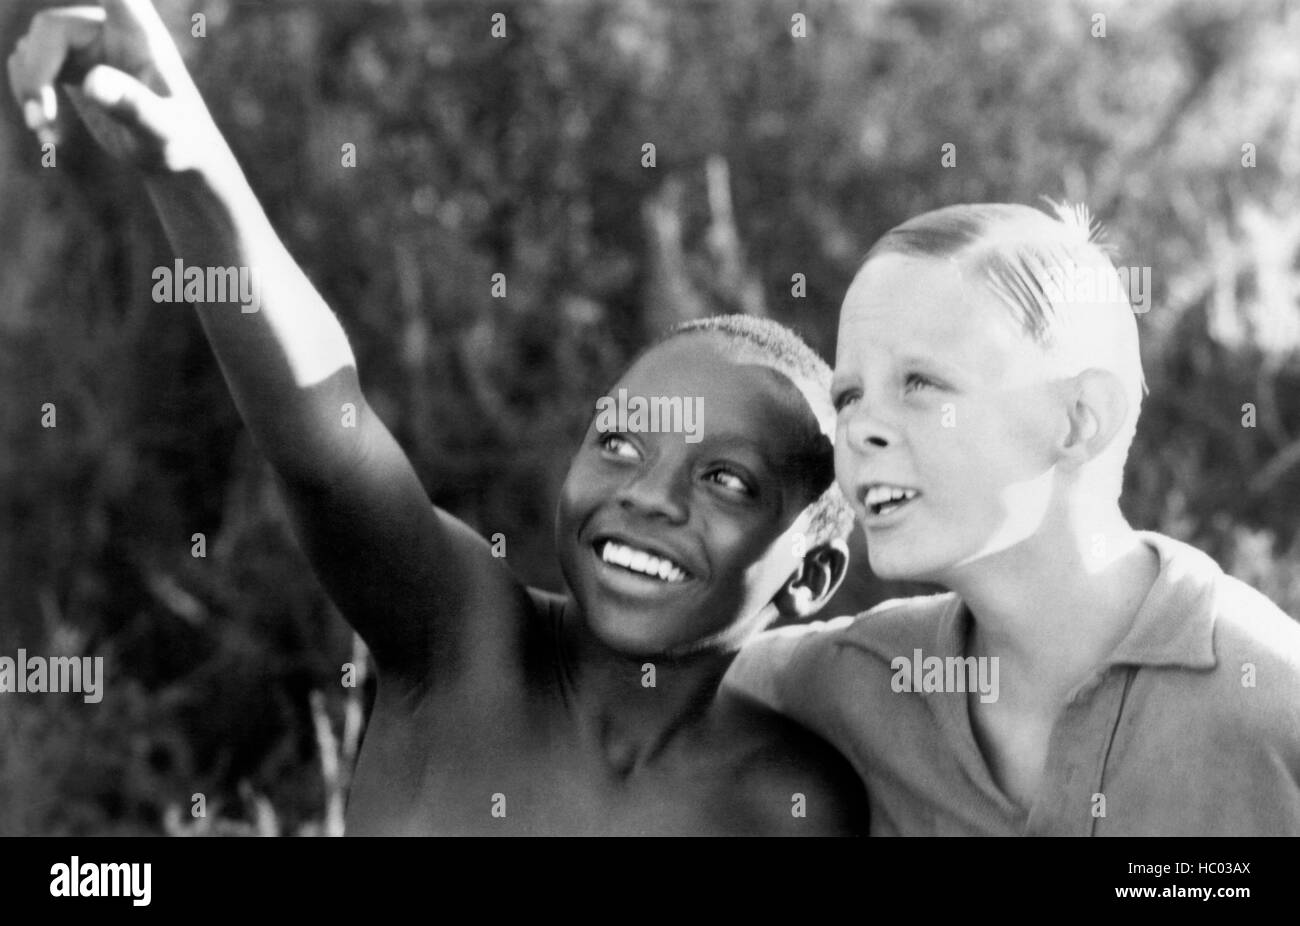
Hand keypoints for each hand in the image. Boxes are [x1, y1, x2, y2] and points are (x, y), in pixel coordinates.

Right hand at [7, 0, 220, 173]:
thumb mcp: (159, 129)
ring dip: (29, 88)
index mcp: (136, 29)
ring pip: (34, 48)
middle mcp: (108, 28)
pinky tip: (46, 133)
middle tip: (40, 117)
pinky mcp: (73, 65)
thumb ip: (133, 105)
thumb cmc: (180, 143)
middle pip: (50, 28)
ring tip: (44, 131)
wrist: (177, 159)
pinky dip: (31, 96)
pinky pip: (33, 66)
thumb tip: (92, 83)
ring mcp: (88, 45)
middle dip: (37, 73)